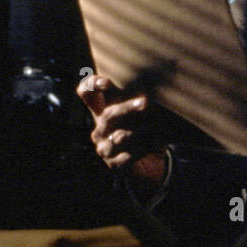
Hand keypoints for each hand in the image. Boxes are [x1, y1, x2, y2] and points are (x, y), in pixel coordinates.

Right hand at [77, 75, 167, 192]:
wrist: (147, 163)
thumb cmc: (144, 131)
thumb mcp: (140, 113)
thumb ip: (141, 97)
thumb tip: (159, 82)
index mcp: (101, 112)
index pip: (86, 94)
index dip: (91, 86)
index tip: (106, 82)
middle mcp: (99, 129)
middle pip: (108, 115)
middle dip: (127, 108)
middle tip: (145, 102)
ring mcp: (104, 148)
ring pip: (121, 136)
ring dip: (142, 130)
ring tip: (159, 126)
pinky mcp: (114, 165)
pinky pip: (129, 155)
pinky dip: (145, 148)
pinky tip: (158, 144)